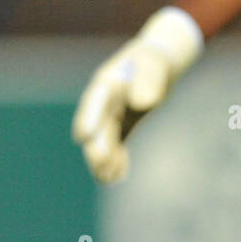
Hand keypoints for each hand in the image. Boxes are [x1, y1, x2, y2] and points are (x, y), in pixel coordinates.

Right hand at [71, 8, 201, 182]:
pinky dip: (117, 161)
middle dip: (97, 147)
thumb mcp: (155, 65)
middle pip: (97, 126)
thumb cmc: (154, 62)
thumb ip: (150, 79)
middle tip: (101, 165)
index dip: (88, 118)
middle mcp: (105, 101)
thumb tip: (143, 102)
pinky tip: (119, 175)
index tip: (82, 137)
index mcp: (109, 82)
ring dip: (104, 160)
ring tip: (108, 179)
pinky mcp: (121, 126)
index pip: (95, 101)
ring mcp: (111, 114)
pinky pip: (116, 146)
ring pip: (104, 140)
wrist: (157, 65)